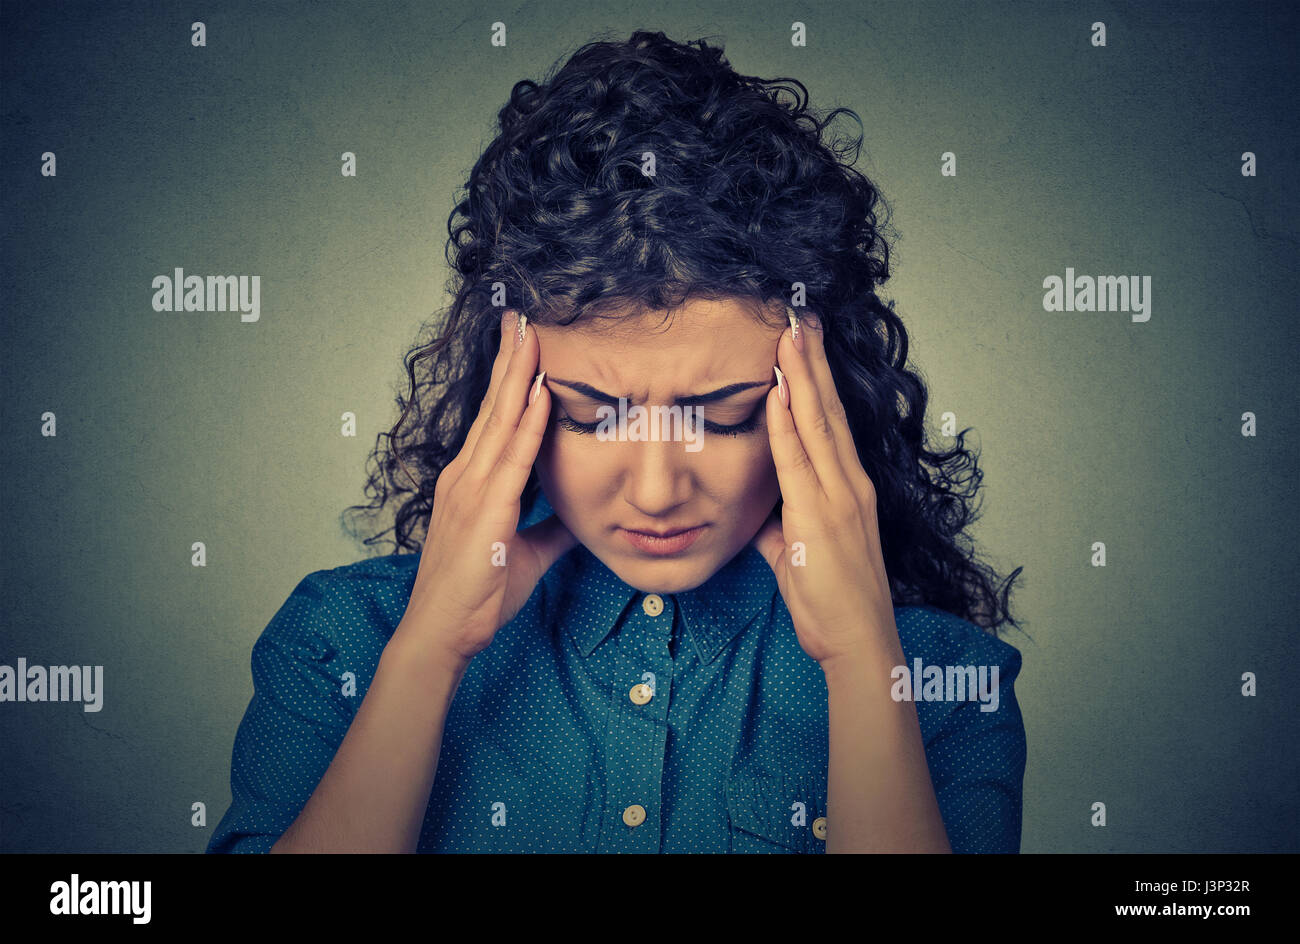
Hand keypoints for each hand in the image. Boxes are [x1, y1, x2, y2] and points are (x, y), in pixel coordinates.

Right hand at [398, 307, 576, 666]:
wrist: (443, 630)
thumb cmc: (477, 594)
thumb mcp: (524, 552)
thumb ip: (550, 528)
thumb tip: (580, 517)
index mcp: (473, 482)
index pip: (496, 419)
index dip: (512, 380)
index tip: (525, 344)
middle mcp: (467, 476)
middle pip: (494, 406)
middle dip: (511, 360)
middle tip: (523, 317)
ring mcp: (472, 489)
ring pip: (501, 420)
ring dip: (519, 375)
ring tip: (532, 335)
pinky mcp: (485, 510)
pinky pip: (511, 458)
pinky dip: (526, 423)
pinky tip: (539, 393)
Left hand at [749, 312, 899, 668]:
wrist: (859, 642)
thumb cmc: (832, 604)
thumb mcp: (800, 557)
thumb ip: (783, 529)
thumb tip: (763, 519)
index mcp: (847, 489)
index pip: (829, 422)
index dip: (815, 380)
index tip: (803, 343)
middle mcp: (849, 484)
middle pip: (827, 409)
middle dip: (811, 361)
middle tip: (799, 316)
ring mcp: (838, 497)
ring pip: (816, 423)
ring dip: (800, 376)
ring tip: (789, 334)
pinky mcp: (821, 516)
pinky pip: (798, 460)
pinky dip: (787, 422)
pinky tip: (777, 391)